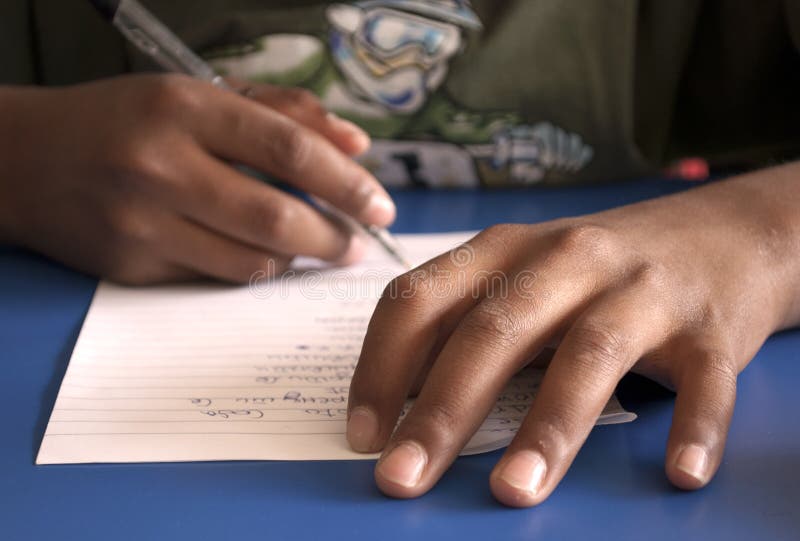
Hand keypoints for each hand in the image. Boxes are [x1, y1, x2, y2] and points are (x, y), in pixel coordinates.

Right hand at [0, 74, 393, 283]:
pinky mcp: (132, 267)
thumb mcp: (200, 96)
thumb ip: (284, 113)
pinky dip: (253, 269)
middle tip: (359, 242)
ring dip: (298, 259)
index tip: (381, 204)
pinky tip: (263, 254)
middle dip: (334, 237)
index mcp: (185, 108)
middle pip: (277, 217)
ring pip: (252, 260)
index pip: (289, 149)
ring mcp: (143, 222)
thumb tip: (356, 145)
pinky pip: (217, 279)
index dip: (347, 182)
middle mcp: (161, 165)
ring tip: (316, 246)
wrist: (27, 161)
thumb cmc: (127, 120)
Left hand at [346, 167, 799, 505]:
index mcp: (504, 249)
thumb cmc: (595, 270)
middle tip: (403, 478)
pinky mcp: (706, 326)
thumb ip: (467, 321)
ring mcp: (639, 289)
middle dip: (443, 411)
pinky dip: (693, 427)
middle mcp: (567, 258)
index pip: (420, 298)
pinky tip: (679, 473)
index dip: (380, 365)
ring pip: (588, 356)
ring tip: (513, 492)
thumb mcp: (521, 277)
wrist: (716, 234)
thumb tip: (400, 401)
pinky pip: (701, 381)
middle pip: (494, 331)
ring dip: (549, 429)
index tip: (362, 432)